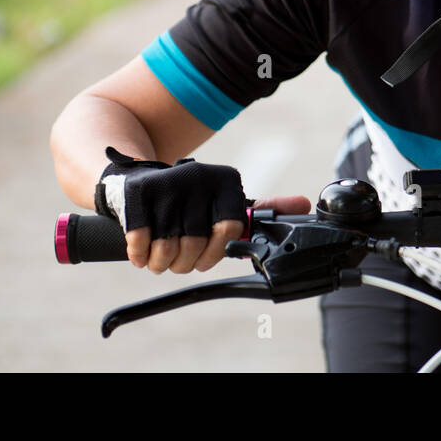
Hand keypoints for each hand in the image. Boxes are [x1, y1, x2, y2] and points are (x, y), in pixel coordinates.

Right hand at [127, 194, 311, 273]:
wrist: (136, 178)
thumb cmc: (190, 200)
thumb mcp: (226, 200)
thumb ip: (263, 208)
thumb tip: (304, 204)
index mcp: (226, 181)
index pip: (230, 230)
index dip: (214, 253)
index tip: (204, 257)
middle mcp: (199, 177)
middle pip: (196, 243)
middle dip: (184, 262)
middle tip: (178, 259)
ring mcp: (168, 184)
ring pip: (168, 247)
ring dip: (161, 263)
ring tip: (160, 257)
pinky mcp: (139, 194)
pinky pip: (141, 241)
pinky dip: (139, 255)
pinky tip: (141, 252)